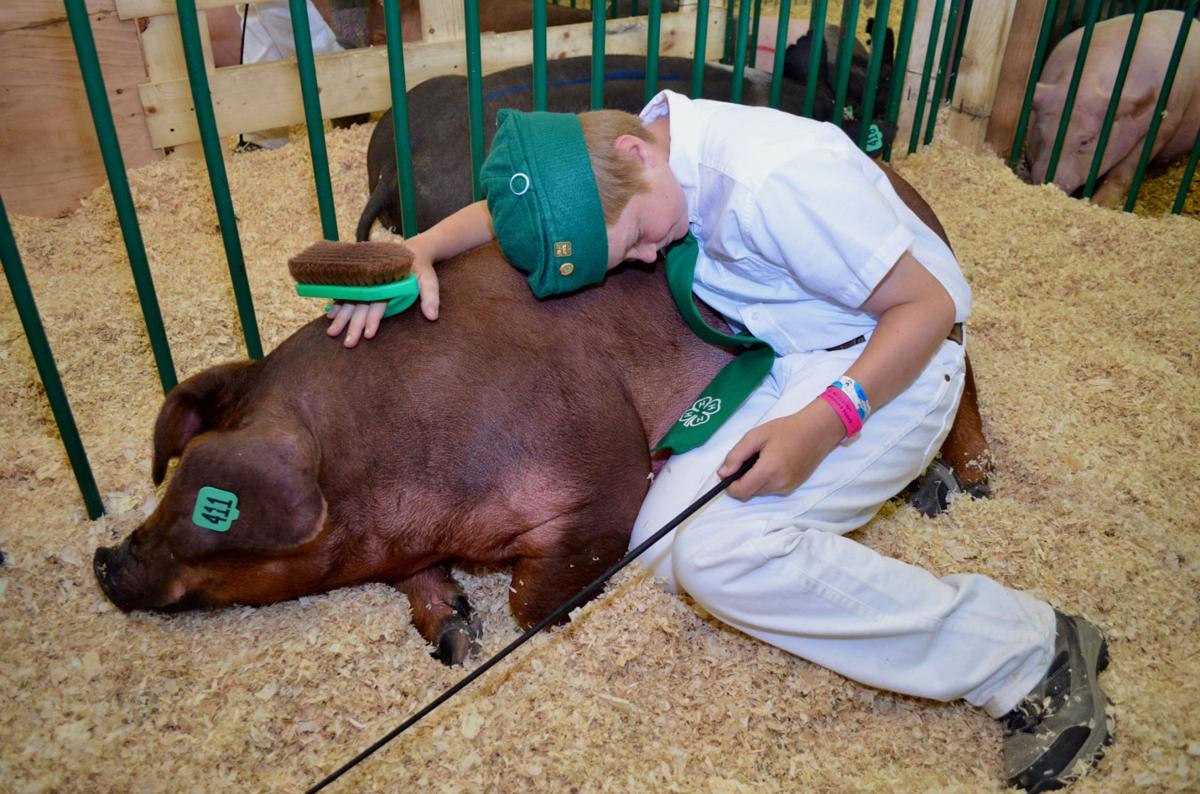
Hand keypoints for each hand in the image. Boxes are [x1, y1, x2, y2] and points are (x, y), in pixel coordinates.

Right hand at [325, 232, 442, 347]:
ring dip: (341, 316)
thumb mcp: (429, 279)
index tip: (368, 334)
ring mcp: (366, 281)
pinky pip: (347, 293)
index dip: (373, 318)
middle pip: (361, 304)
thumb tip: (432, 317)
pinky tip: (330, 315)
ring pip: (351, 300)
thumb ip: (430, 297)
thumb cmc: (421, 268)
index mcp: (388, 281)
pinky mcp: (362, 281)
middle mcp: (374, 281)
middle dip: (353, 324)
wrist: (412, 249)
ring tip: (332, 333)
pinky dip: (339, 303)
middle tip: (348, 343)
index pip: (378, 302)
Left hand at [717, 400, 845, 499]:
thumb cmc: (786, 430)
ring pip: (759, 492)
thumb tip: (722, 473)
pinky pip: (771, 489)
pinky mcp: (793, 487)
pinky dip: (765, 480)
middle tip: (747, 459)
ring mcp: (787, 487)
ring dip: (754, 480)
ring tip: (761, 458)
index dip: (729, 486)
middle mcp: (779, 484)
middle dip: (741, 480)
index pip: (741, 491)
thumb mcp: (756, 435)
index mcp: (768, 470)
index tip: (727, 473)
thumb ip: (736, 455)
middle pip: (749, 492)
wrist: (816, 431)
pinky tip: (772, 463)